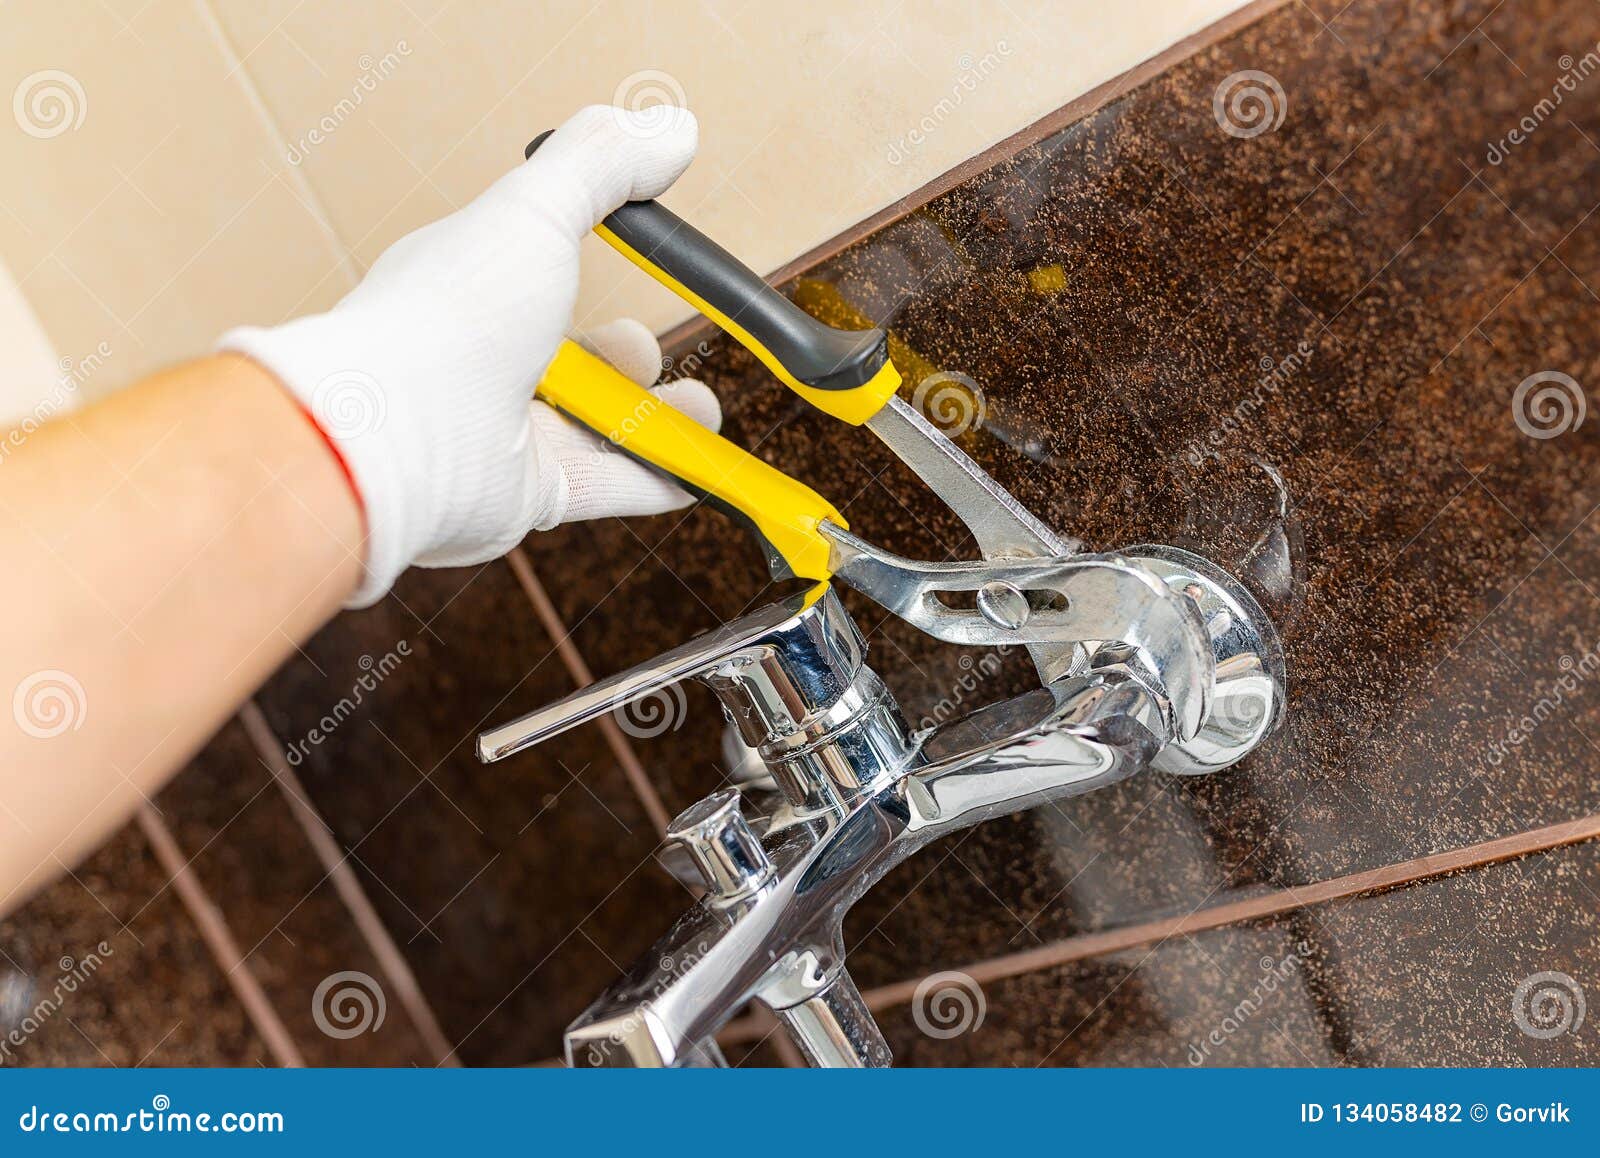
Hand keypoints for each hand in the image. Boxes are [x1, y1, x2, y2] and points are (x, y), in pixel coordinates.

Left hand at [219, 104, 714, 606]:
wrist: (398, 441)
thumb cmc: (449, 316)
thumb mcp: (535, 212)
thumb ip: (602, 164)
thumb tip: (674, 127)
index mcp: (477, 284)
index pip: (540, 263)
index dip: (588, 257)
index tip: (647, 250)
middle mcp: (487, 359)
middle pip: (576, 355)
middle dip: (630, 353)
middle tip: (648, 353)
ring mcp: (507, 430)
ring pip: (600, 422)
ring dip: (660, 417)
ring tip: (699, 412)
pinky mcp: (528, 492)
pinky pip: (607, 485)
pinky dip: (657, 479)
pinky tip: (697, 473)